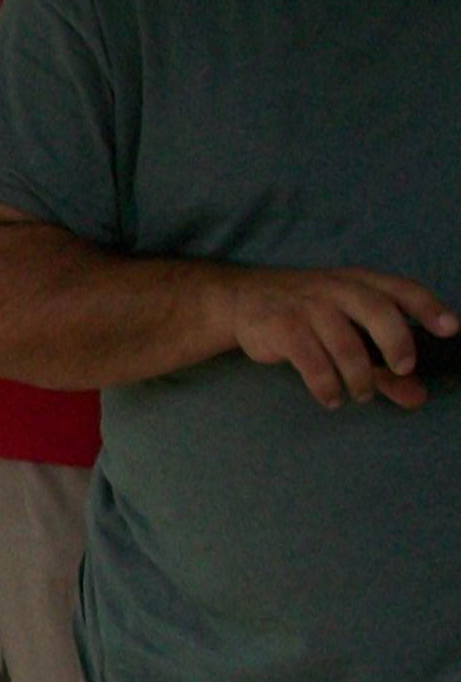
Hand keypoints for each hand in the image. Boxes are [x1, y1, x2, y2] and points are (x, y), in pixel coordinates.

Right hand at [213, 264, 455, 407]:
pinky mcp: (281, 327)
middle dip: (397, 342)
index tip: (451, 329)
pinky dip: (326, 386)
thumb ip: (384, 366)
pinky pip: (311, 361)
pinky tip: (331, 398)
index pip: (401, 290)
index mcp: (360, 283)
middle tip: (403, 370)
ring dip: (358, 377)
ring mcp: (308, 306)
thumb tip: (418, 398)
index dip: (428, 308)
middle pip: (377, 310)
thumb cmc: (307, 313)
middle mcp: (337, 289)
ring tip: (359, 395)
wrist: (242, 298)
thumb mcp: (348, 331)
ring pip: (345, 343)